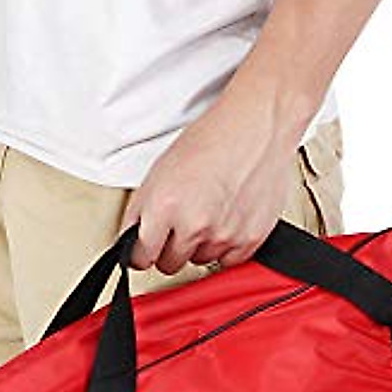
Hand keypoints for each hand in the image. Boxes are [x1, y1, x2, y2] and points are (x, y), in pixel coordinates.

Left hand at [123, 81, 302, 274]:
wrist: (257, 128)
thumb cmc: (213, 140)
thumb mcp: (162, 168)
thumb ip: (144, 208)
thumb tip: (134, 236)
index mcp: (165, 205)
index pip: (141, 256)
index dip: (140, 254)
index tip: (143, 252)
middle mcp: (194, 224)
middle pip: (169, 264)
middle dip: (169, 248)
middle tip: (177, 227)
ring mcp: (224, 235)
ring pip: (199, 261)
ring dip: (199, 245)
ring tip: (208, 213)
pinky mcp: (250, 239)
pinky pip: (228, 261)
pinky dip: (225, 247)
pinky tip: (225, 221)